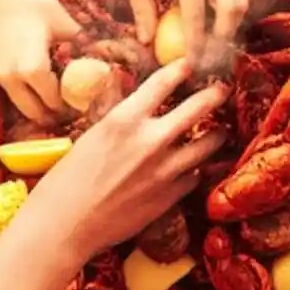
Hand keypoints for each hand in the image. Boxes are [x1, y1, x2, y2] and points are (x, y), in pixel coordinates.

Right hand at [0, 0, 81, 121]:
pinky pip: (10, 90)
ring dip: (37, 105)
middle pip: (34, 112)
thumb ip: (82, 47)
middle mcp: (13, 78)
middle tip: (69, 110)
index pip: (54, 101)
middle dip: (52, 115)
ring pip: (20, 104)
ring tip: (55, 98)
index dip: (70, 106)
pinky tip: (38, 82)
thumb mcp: (65, 23)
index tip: (83, 105)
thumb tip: (103, 61)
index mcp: (34, 69)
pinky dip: (25, 92)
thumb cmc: (32, 2)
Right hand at [27, 59, 228, 256]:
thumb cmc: (66, 181)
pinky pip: (194, 175)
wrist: (66, 226)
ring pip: (208, 144)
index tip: (188, 64)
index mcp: (124, 120)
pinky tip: (193, 167)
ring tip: (219, 131)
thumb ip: (120, 118)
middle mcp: (150, 140)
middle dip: (215, 94)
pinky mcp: (170, 196)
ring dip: (216, 134)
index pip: (162, 83)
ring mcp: (165, 170)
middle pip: (198, 108)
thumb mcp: (91, 137)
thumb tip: (136, 102)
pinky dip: (195, 169)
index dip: (180, 69)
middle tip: (222, 90)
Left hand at [115, 0, 246, 69]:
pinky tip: (214, 21)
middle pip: (232, 9)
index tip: (190, 65)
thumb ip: (143, 10)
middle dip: (224, 37)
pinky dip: (228, 7)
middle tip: (209, 57)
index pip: (196, 17)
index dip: (195, 46)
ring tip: (215, 43)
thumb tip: (147, 43)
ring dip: (231, 23)